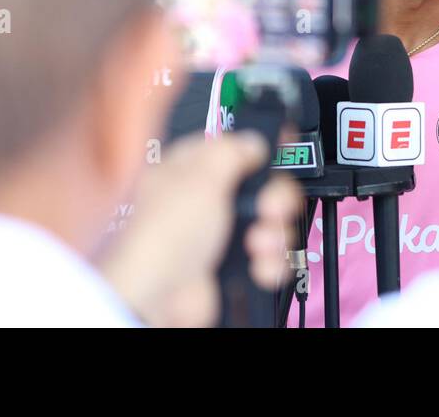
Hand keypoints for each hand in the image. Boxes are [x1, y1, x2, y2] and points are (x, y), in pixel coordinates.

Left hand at [99, 131, 301, 326]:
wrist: (160, 297)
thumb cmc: (162, 238)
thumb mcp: (200, 178)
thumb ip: (232, 150)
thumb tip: (253, 140)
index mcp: (190, 171)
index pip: (233, 148)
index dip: (257, 149)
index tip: (277, 151)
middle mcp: (208, 200)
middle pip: (262, 186)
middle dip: (274, 199)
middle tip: (267, 208)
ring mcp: (222, 234)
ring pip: (272, 222)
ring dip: (274, 234)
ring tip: (256, 243)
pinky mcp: (235, 263)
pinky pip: (272, 255)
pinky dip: (272, 262)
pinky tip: (257, 264)